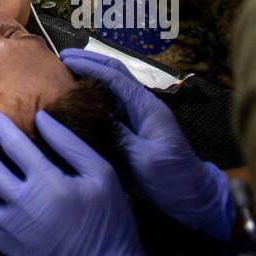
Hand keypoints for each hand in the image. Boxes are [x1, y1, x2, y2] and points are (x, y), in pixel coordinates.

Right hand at [61, 49, 234, 240]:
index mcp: (147, 106)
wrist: (193, 198)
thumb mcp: (142, 157)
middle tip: (61, 58)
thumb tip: (91, 111)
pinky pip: (112, 106)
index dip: (89, 65)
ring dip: (91, 77)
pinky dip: (94, 97)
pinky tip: (79, 101)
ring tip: (65, 74)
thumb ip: (118, 133)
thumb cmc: (171, 177)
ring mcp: (139, 117)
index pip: (114, 77)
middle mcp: (143, 106)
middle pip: (114, 74)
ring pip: (112, 88)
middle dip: (89, 62)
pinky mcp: (135, 130)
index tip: (65, 59)